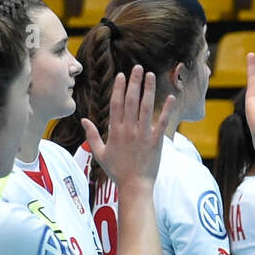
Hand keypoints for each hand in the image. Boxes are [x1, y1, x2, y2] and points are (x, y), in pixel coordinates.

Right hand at [82, 65, 174, 195]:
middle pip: (131, 101)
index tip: (122, 75)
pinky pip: (162, 122)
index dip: (120, 88)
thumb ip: (92, 135)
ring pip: (146, 108)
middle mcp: (128, 130)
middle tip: (138, 68)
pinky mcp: (156, 142)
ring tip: (151, 75)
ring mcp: (143, 135)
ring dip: (149, 90)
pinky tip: (170, 97)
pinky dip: (167, 110)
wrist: (134, 186)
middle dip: (134, 82)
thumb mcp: (99, 153)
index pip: (117, 104)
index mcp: (115, 131)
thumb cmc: (117, 171)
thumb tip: (84, 119)